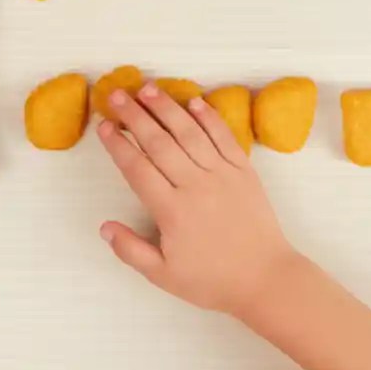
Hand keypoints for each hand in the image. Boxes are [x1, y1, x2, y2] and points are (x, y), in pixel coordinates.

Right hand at [97, 83, 298, 317]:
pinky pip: (224, 138)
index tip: (104, 126)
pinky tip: (194, 102)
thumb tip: (104, 226)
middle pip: (159, 142)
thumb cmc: (212, 281)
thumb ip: (130, 250)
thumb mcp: (163, 276)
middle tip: (117, 95)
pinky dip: (209, 118)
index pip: (137, 168)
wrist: (266, 280)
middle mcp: (195, 186)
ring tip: (148, 88)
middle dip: (135, 116)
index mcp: (172, 211)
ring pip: (190, 133)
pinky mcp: (244, 172)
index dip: (118, 145)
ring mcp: (222, 175)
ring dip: (167, 108)